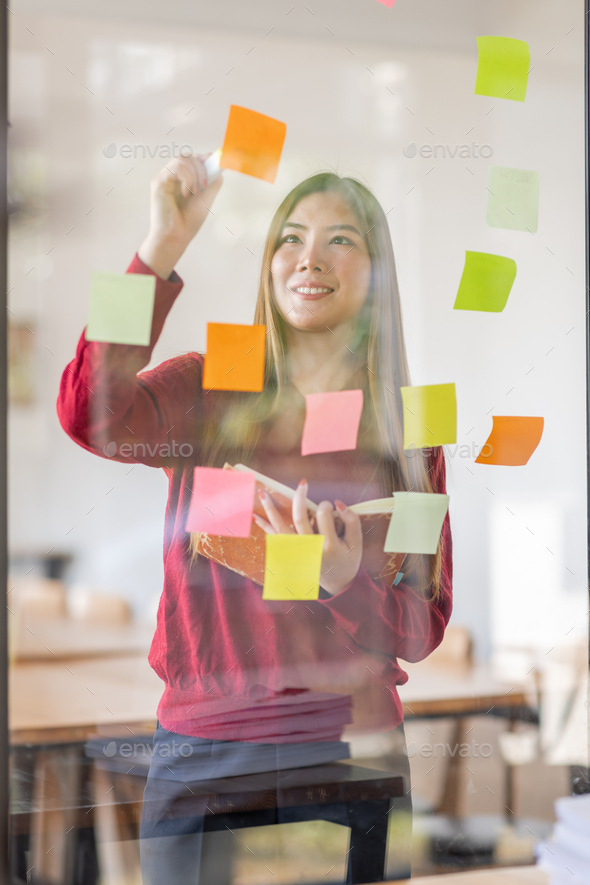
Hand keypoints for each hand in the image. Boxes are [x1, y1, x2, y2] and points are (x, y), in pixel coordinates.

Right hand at [138, 154, 223, 279]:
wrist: (176, 237)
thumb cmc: (188, 222)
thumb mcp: (206, 199)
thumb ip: (212, 183)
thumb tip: (218, 166)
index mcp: (181, 180)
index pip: (191, 159)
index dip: (203, 158)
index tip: (214, 163)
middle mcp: (171, 177)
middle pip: (187, 156)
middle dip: (201, 167)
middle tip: (204, 185)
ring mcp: (164, 178)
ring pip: (182, 159)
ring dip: (194, 174)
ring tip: (195, 192)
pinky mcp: (158, 182)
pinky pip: (175, 167)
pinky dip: (186, 178)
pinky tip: (186, 193)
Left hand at [253, 479, 362, 595]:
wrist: (337, 581)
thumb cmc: (348, 558)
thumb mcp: (357, 542)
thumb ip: (352, 521)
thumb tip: (338, 503)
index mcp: (329, 545)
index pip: (323, 517)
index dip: (326, 506)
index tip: (330, 506)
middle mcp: (310, 549)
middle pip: (299, 519)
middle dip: (299, 498)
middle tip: (303, 483)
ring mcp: (297, 552)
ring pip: (281, 528)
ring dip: (271, 509)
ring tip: (263, 492)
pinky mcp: (290, 554)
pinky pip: (275, 538)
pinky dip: (265, 527)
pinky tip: (255, 515)